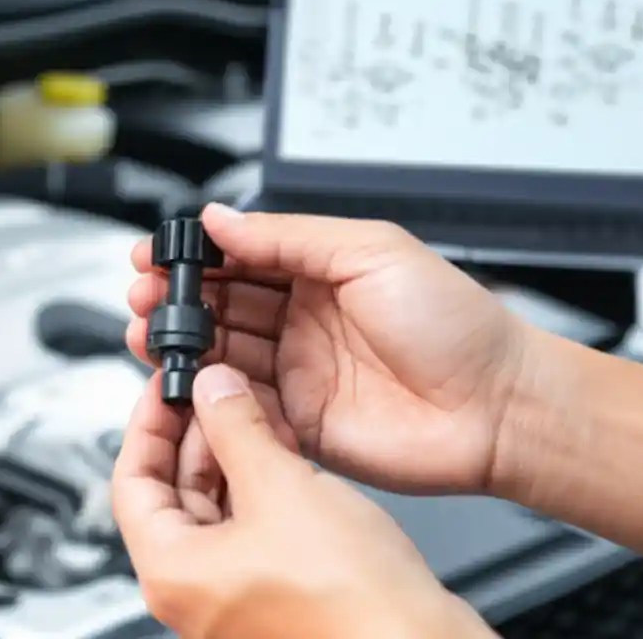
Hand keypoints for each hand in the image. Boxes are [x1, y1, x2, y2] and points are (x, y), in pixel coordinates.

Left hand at [112, 365, 492, 638]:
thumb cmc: (351, 602)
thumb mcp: (281, 487)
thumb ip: (237, 427)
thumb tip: (213, 389)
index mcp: (172, 574)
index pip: (130, 481)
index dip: (148, 423)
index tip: (167, 386)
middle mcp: (194, 592)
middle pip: (171, 493)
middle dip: (195, 434)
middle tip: (215, 388)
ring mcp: (233, 596)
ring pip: (213, 508)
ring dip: (231, 455)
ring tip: (252, 409)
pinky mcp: (273, 594)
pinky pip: (249, 527)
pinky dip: (258, 485)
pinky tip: (282, 450)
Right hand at [126, 204, 532, 494]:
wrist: (497, 407)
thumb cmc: (455, 324)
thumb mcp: (370, 252)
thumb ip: (290, 236)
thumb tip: (222, 219)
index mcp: (322, 272)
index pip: (243, 256)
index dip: (196, 256)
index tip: (156, 255)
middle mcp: (305, 321)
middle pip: (223, 305)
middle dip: (177, 299)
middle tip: (145, 297)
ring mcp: (300, 373)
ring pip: (223, 354)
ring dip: (182, 343)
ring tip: (149, 334)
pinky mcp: (299, 424)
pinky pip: (241, 407)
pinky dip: (208, 395)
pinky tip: (185, 380)